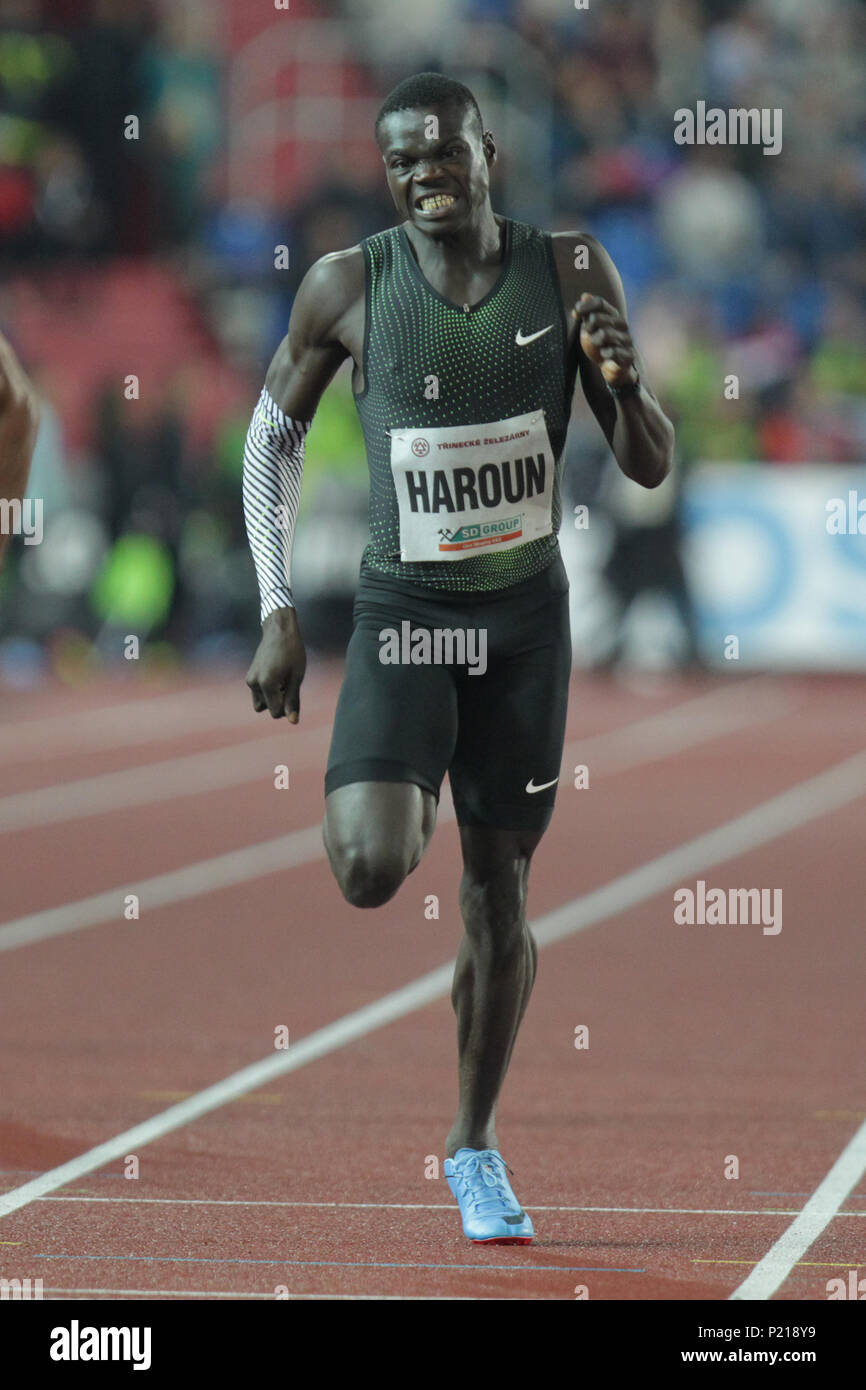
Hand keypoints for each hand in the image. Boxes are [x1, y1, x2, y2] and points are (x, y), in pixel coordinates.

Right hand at [246, 606, 305, 721]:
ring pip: (261, 702)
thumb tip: (293, 722)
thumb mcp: (296, 677)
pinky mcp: (250, 676)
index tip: (294, 689)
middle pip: (267, 709)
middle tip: (288, 682)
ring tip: (283, 679)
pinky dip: (268, 690)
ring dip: (273, 697)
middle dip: (279, 702)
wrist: (279, 630)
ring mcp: (250, 680)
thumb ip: (293, 700)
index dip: (288, 706)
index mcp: (266, 684)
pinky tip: (277, 675)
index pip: (276, 712)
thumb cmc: (292, 652)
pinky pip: (259, 693)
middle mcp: (254, 683)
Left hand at [572, 293, 638, 387]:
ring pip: (605, 334)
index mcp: (613, 315)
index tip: (575, 314)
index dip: (584, 307)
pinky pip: (613, 351)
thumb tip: (585, 295)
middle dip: (588, 327)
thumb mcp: (590, 328)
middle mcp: (622, 324)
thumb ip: (587, 313)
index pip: (599, 303)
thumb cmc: (600, 345)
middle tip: (589, 334)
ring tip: (596, 344)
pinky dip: (605, 353)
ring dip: (595, 340)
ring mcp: (627, 339)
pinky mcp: (629, 354)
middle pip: (597, 317)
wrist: (612, 367)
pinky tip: (604, 355)